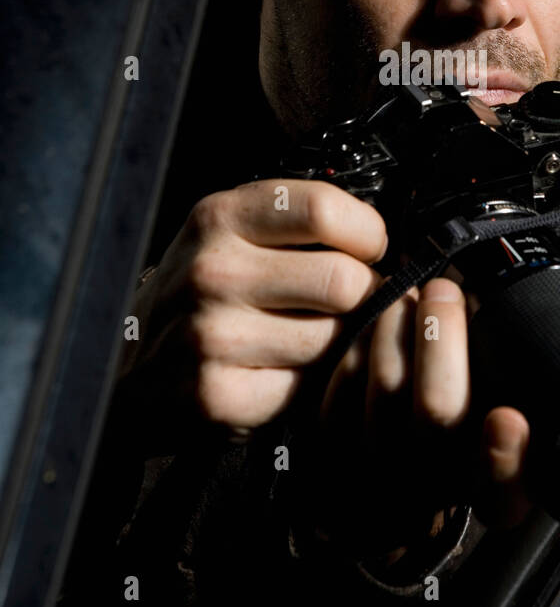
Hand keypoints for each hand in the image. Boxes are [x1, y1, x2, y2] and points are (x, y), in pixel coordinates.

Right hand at [115, 179, 387, 453]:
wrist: (128, 364)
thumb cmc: (204, 290)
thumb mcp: (233, 231)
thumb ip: (298, 221)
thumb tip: (385, 240)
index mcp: (220, 217)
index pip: (325, 210)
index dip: (366, 233)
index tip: (366, 248)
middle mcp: (212, 271)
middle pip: (344, 280)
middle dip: (362, 294)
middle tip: (345, 303)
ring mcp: (211, 335)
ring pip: (334, 338)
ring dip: (337, 342)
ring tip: (309, 337)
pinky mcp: (219, 395)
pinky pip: (308, 386)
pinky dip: (309, 383)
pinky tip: (284, 372)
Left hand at [308, 277, 532, 559]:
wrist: (390, 502)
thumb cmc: (464, 446)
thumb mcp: (513, 441)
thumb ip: (524, 401)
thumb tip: (501, 318)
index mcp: (493, 492)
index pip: (504, 488)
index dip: (505, 458)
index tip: (507, 418)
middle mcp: (436, 490)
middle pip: (437, 410)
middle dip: (442, 334)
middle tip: (444, 290)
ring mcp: (381, 476)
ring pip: (386, 387)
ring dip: (396, 326)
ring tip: (407, 295)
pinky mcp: (337, 454)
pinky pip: (342, 388)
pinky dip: (359, 345)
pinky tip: (375, 322)